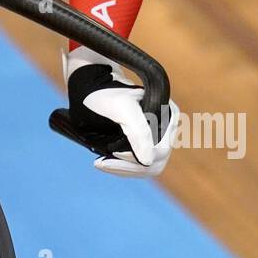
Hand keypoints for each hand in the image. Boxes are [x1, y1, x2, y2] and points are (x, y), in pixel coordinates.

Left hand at [63, 46, 178, 177]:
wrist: (89, 88)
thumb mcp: (121, 108)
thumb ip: (138, 132)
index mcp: (168, 115)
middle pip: (155, 162)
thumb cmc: (105, 94)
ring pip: (147, 167)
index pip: (160, 151)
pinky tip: (104, 162)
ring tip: (100, 162)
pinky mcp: (143, 143)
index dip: (136, 158)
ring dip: (123, 168)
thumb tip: (148, 161)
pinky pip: (139, 165)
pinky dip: (122, 167)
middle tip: (101, 162)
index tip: (112, 152)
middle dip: (128, 167)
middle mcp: (166, 127)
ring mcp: (155, 136)